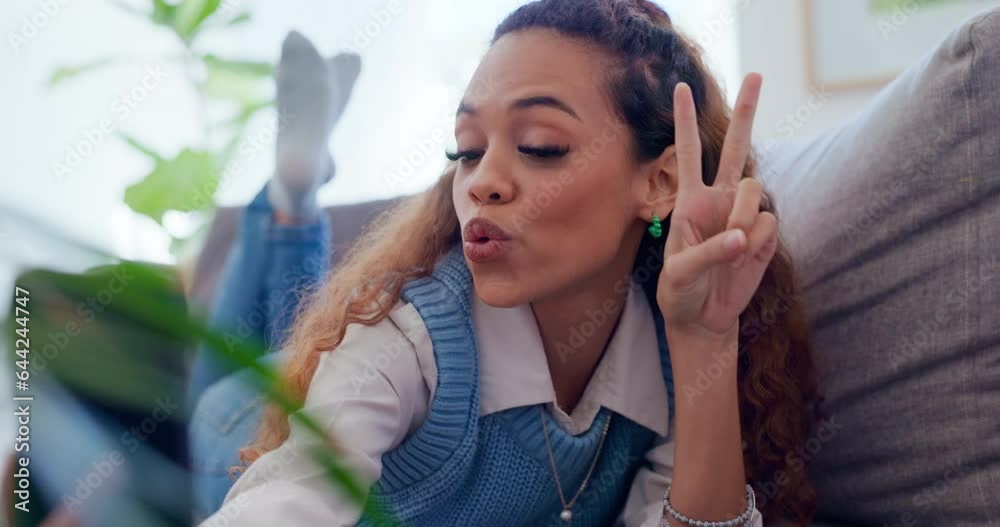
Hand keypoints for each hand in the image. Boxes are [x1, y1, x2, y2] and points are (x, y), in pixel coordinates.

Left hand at [656, 74, 776, 342]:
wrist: (703, 317)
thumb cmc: (681, 292)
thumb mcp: (679, 274)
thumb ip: (708, 252)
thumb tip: (743, 235)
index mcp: (690, 201)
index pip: (687, 152)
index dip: (685, 121)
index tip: (681, 86)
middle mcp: (718, 199)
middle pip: (735, 147)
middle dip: (746, 111)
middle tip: (755, 75)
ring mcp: (743, 215)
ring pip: (755, 188)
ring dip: (744, 213)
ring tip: (733, 243)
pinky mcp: (764, 234)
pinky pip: (768, 222)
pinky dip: (757, 239)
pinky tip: (746, 256)